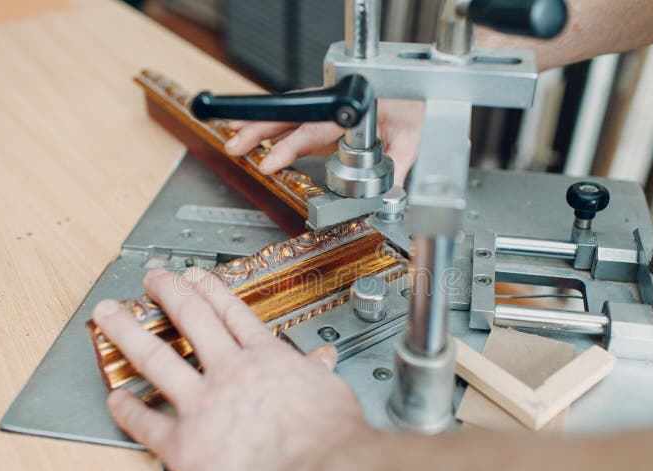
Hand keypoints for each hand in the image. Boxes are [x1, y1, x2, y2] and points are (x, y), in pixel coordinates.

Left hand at [92, 268, 370, 470]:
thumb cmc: (331, 442)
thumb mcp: (332, 393)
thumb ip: (317, 374)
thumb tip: (323, 362)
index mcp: (266, 359)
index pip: (232, 314)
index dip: (211, 291)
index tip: (196, 278)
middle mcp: (229, 372)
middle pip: (191, 319)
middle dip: (168, 293)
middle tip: (152, 280)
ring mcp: (202, 405)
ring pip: (156, 358)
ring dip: (128, 333)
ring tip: (110, 316)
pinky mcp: (184, 444)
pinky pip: (146, 422)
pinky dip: (127, 410)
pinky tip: (114, 399)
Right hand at [224, 99, 424, 184]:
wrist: (421, 94)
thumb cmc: (416, 111)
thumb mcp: (412, 142)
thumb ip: (397, 168)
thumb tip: (387, 195)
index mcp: (353, 112)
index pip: (314, 130)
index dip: (289, 146)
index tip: (269, 162)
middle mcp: (336, 108)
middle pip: (291, 116)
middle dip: (259, 129)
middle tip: (234, 144)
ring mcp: (328, 111)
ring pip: (288, 116)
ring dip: (258, 126)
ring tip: (232, 137)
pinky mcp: (325, 120)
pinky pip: (294, 122)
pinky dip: (270, 129)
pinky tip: (253, 139)